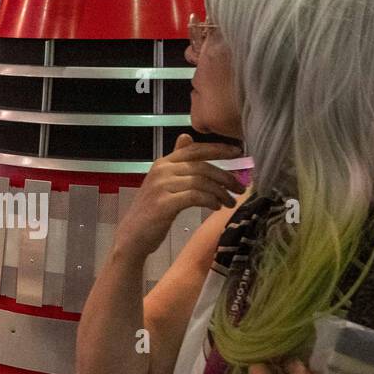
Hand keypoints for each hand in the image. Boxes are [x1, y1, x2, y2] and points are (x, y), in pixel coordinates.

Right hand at [112, 134, 244, 261]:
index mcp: (163, 163)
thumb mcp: (164, 182)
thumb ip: (177, 162)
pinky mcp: (164, 203)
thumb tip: (187, 137)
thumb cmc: (151, 212)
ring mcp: (162, 186)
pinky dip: (210, 201)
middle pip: (202, 166)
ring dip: (221, 192)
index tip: (239, 153)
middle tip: (240, 188)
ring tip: (231, 202)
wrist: (132, 237)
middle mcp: (162, 170)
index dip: (219, 149)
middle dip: (225, 176)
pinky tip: (217, 207)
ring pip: (201, 182)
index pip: (195, 149)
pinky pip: (196, 196)